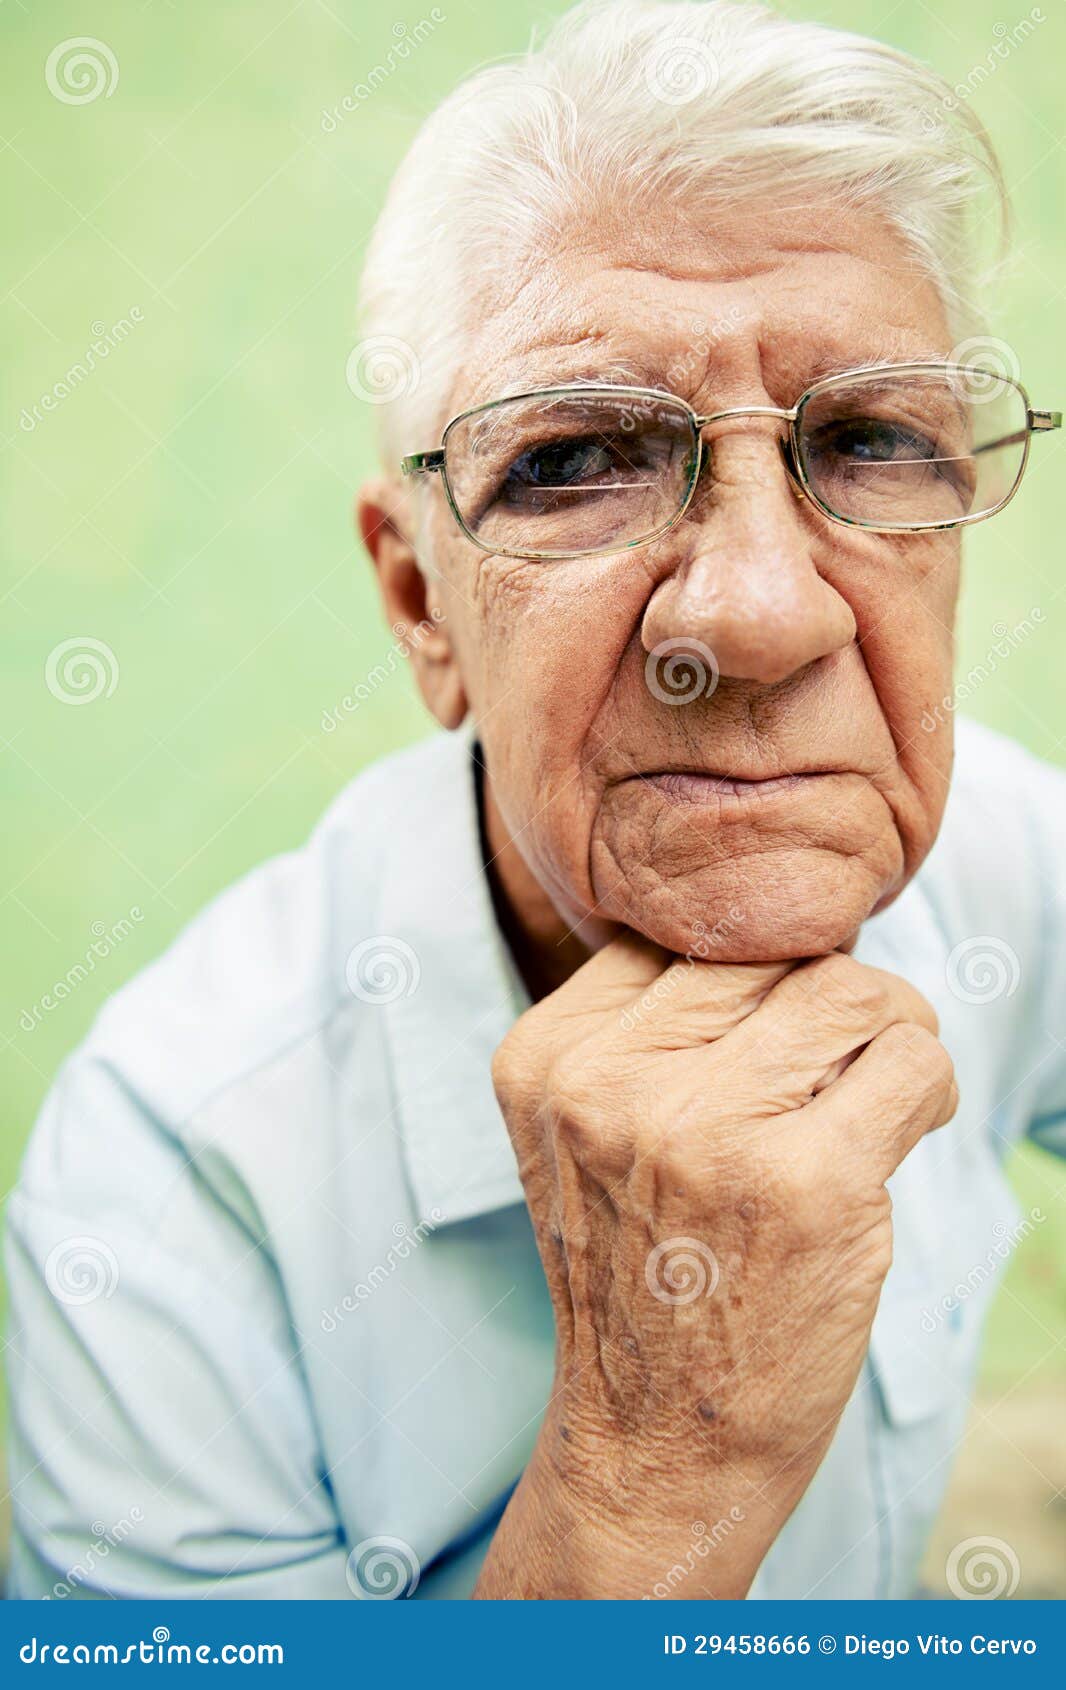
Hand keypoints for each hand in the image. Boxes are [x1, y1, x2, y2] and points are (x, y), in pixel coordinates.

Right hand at [475, 938, 956, 1597]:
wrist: (654, 1444)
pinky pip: (912, 1061)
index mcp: (546, 1059)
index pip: (677, 933)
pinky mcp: (807, 1183)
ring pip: (850, 990)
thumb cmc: (639, 1275)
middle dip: (826, 995)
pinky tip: (899, 1132)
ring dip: (887, 1032)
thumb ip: (648, 1031)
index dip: (746, 971)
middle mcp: (609, 1084)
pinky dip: (926, 1087)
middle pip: (768, 951)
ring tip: (875, 1091)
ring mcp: (704, 1131)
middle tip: (842, 1058)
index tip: (769, 1031)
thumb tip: (789, 929)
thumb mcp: (586, 1136)